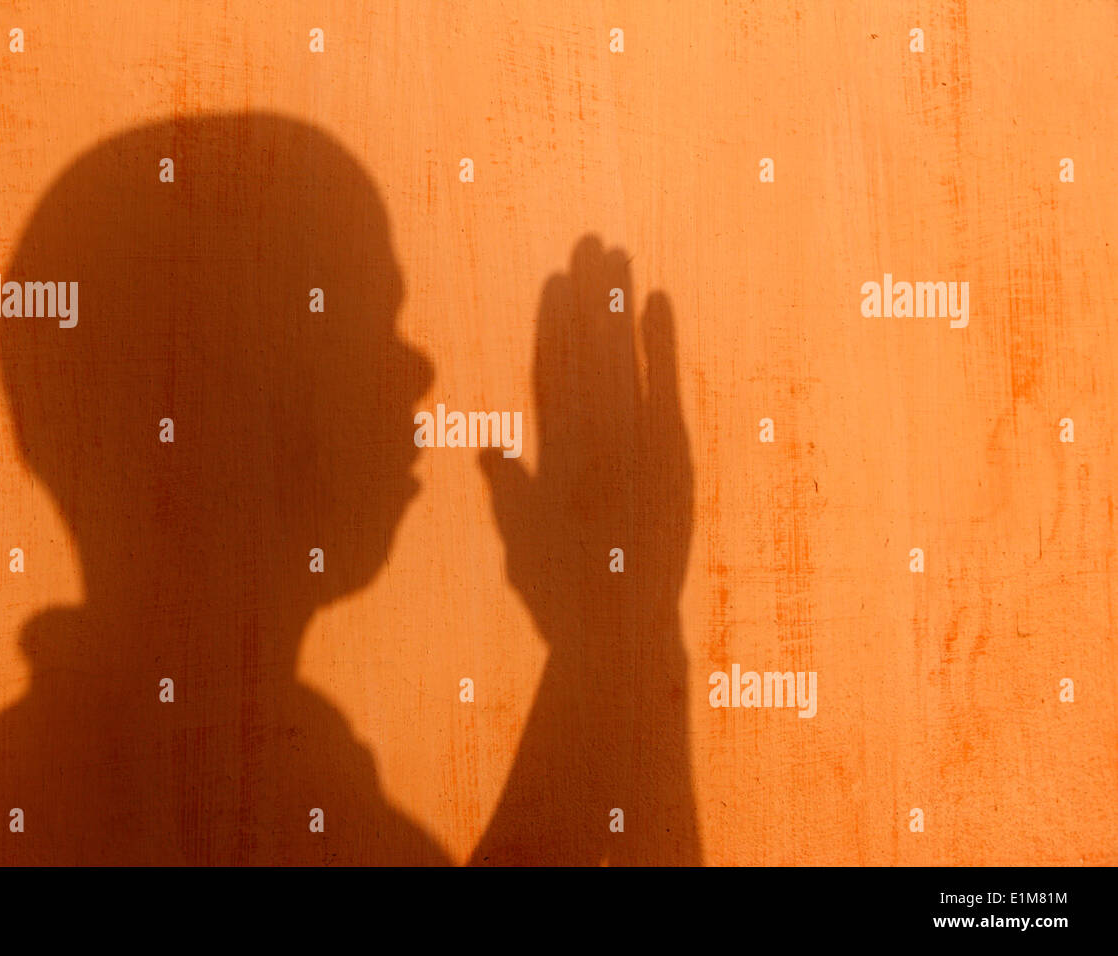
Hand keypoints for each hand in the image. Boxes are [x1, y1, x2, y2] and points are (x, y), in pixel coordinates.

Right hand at [481, 235, 690, 638]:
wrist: (614, 634)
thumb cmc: (560, 593)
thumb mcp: (519, 542)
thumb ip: (506, 490)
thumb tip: (488, 449)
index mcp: (548, 456)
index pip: (547, 375)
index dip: (548, 325)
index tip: (550, 282)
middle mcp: (582, 443)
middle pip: (581, 353)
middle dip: (584, 296)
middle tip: (588, 242)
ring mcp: (626, 450)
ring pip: (617, 360)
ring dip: (617, 304)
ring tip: (617, 254)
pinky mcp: (668, 461)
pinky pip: (662, 389)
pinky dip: (659, 344)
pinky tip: (657, 301)